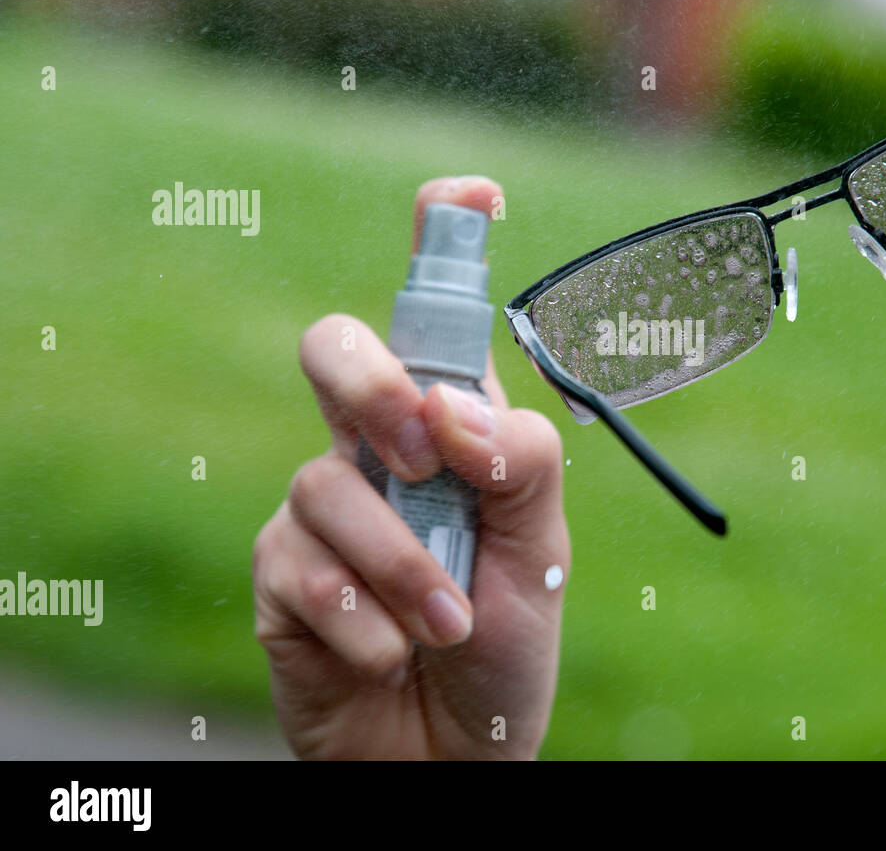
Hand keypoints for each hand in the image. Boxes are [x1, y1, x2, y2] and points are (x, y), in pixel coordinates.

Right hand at [253, 176, 569, 758]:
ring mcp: (324, 505)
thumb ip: (520, 462)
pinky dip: (366, 621)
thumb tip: (451, 410)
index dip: (443, 236)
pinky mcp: (281, 571)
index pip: (436, 314)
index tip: (470, 196)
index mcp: (454, 425)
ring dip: (403, 566)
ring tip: (447, 625)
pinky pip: (302, 567)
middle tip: (425, 456)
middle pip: (335, 350)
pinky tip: (391, 654)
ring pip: (327, 480)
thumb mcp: (545, 549)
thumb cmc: (506, 636)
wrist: (458, 747)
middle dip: (371, 387)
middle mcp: (380, 447)